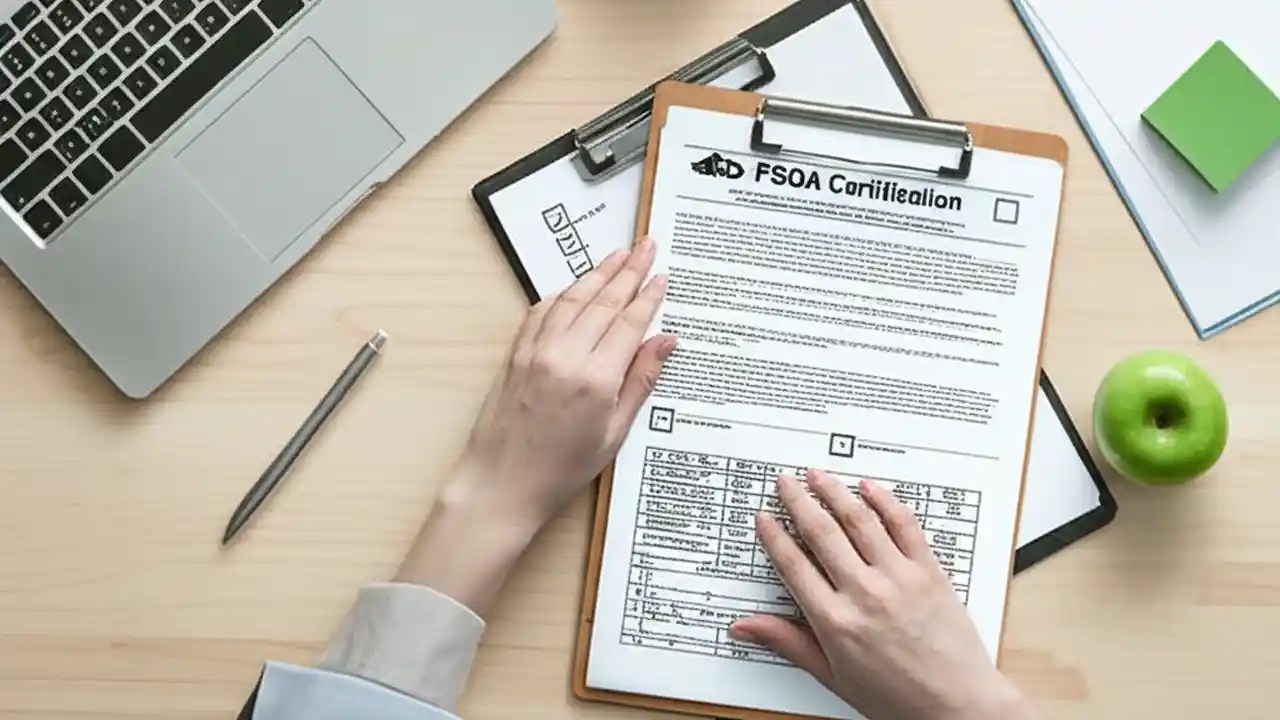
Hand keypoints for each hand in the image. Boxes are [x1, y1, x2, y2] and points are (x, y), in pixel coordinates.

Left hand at [395, 238, 673, 614]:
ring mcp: (536, 352)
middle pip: (603, 301)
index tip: (661, 276)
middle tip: (646, 246)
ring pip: (572, 299)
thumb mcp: (613, 434)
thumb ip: (640, 382)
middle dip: (627, 271)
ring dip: (596, 274)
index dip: (647, 296)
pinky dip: (562, 294)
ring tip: (617, 256)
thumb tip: (664, 342)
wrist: (500, 486)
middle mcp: (564, 357)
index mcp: (596, 379)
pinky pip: (541, 312)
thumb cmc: (558, 470)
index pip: (629, 323)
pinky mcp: (515, 355)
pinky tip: (575, 286)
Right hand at [731, 471, 1039, 719]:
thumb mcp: (832, 675)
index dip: (774, 536)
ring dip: (834, 492)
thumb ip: (787, 642)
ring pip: (859, 520)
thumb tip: (745, 627)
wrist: (957, 706)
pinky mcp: (929, 572)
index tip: (764, 517)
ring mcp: (899, 579)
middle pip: (821, 533)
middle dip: (798, 501)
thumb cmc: (898, 699)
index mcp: (835, 622)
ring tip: (818, 475)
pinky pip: (905, 525)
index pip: (793, 565)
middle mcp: (865, 594)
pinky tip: (870, 487)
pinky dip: (886, 501)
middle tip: (785, 482)